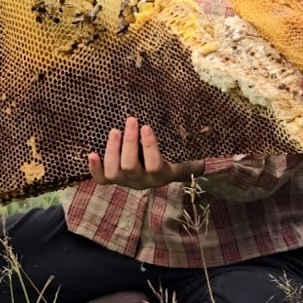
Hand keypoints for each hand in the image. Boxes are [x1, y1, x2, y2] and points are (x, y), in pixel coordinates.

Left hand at [87, 116, 205, 189]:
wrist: (156, 178)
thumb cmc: (171, 162)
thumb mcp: (183, 161)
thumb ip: (193, 159)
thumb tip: (210, 150)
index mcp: (160, 176)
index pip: (154, 164)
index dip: (149, 147)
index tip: (147, 126)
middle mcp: (141, 181)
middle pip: (129, 165)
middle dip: (129, 142)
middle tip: (131, 120)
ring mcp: (125, 182)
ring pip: (114, 170)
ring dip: (112, 149)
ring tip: (115, 130)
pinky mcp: (112, 181)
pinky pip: (100, 180)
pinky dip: (94, 169)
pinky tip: (91, 154)